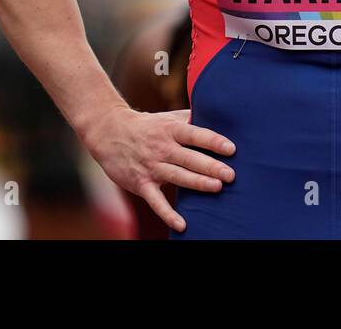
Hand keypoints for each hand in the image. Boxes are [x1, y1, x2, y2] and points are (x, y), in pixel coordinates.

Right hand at [80, 106, 235, 232]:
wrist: (109, 132)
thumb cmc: (148, 125)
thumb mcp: (168, 117)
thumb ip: (191, 118)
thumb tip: (218, 115)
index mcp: (171, 130)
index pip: (196, 135)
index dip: (213, 141)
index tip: (231, 149)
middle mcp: (162, 148)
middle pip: (189, 158)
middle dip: (211, 166)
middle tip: (231, 175)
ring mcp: (151, 166)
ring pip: (177, 176)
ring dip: (197, 182)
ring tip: (217, 188)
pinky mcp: (141, 183)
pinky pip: (155, 201)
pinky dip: (167, 214)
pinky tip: (182, 225)